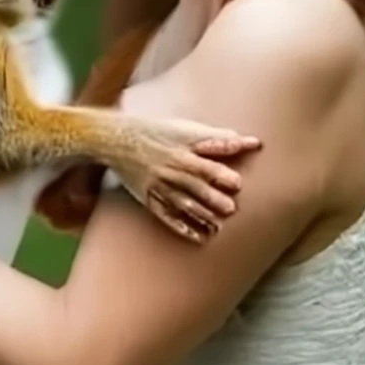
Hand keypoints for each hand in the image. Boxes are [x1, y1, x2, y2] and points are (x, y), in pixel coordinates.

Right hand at [113, 116, 260, 243]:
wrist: (117, 140)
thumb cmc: (156, 132)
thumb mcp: (185, 129)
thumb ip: (216, 137)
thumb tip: (246, 141)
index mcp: (183, 149)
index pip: (207, 158)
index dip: (223, 167)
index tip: (238, 178)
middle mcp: (172, 168)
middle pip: (195, 184)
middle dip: (212, 197)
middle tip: (229, 208)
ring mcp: (159, 184)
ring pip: (183, 203)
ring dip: (201, 216)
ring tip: (218, 228)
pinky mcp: (149, 197)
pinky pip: (166, 215)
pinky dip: (182, 226)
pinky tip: (198, 236)